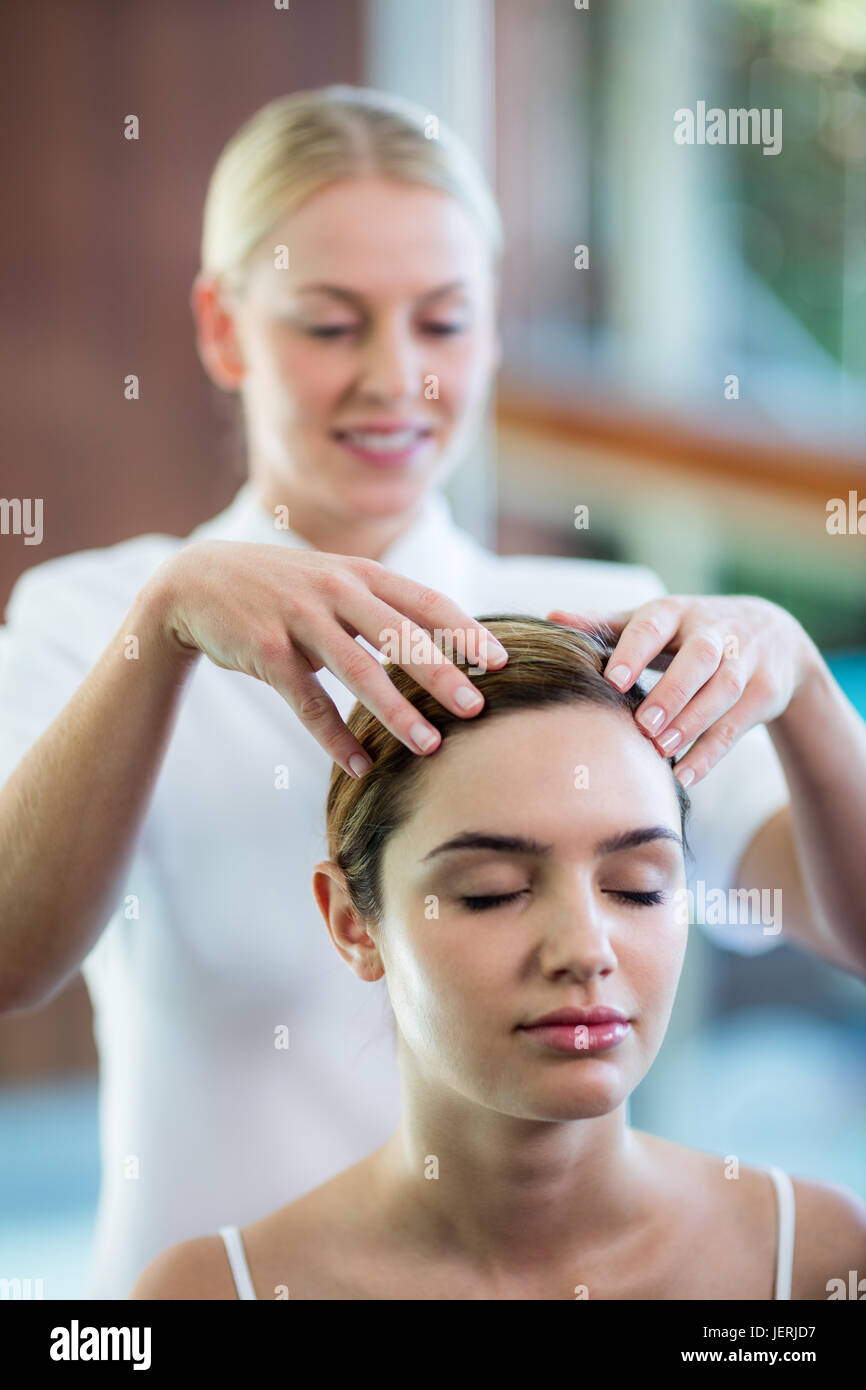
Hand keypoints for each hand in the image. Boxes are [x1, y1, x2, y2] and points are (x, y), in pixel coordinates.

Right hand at [148, 541, 508, 777]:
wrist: (196, 582)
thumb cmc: (281, 588)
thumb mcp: (333, 579)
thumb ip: (382, 604)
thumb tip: (444, 641)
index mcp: (360, 574)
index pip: (425, 601)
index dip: (465, 631)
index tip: (501, 661)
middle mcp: (334, 589)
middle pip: (399, 635)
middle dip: (442, 674)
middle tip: (477, 708)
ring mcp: (298, 618)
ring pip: (358, 671)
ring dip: (396, 713)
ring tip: (428, 747)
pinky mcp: (266, 650)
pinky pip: (309, 701)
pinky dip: (334, 737)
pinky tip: (358, 765)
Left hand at [547, 595, 821, 787]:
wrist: (773, 633)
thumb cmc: (690, 631)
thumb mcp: (653, 621)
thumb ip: (605, 625)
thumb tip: (551, 617)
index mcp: (677, 611)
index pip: (655, 626)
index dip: (635, 651)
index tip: (612, 680)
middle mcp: (716, 632)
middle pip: (700, 658)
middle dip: (673, 691)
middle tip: (643, 725)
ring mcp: (746, 661)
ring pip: (724, 692)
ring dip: (693, 723)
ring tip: (661, 751)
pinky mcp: (766, 692)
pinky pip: (738, 725)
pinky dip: (711, 753)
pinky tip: (684, 775)